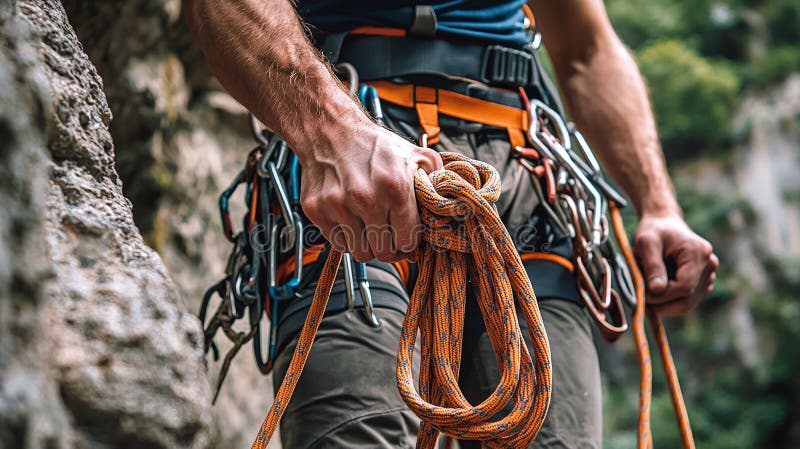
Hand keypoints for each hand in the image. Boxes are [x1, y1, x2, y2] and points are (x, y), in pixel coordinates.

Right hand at [299, 123, 441, 262]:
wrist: (331, 130)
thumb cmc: (374, 145)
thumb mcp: (417, 156)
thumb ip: (436, 183)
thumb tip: (449, 210)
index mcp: (395, 187)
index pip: (408, 241)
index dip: (410, 243)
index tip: (407, 237)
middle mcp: (365, 198)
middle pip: (384, 252)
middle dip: (391, 247)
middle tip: (389, 234)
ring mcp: (338, 205)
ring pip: (360, 253)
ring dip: (368, 245)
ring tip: (370, 226)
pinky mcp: (316, 209)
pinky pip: (337, 244)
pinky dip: (347, 238)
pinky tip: (352, 221)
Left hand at [634, 213, 718, 316]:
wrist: (664, 223)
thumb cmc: (654, 231)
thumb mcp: (646, 243)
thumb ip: (652, 266)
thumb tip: (657, 290)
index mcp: (698, 253)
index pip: (684, 287)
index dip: (662, 297)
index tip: (643, 294)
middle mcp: (709, 265)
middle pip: (688, 299)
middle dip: (662, 304)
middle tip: (642, 299)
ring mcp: (708, 275)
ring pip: (687, 303)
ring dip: (665, 303)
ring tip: (646, 290)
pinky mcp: (702, 282)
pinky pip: (686, 300)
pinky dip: (669, 301)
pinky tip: (655, 290)